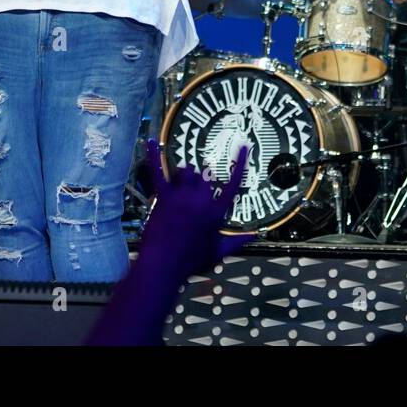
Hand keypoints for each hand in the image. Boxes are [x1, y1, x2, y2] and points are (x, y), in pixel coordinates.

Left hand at [138, 138, 253, 277]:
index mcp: (217, 212)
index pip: (234, 183)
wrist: (164, 265)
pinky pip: (157, 171)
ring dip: (185, 176)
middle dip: (199, 184)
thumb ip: (237, 241)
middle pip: (204, 177)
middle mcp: (201, 199)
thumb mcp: (218, 252)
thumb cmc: (192, 261)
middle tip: (191, 198)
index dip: (240, 163)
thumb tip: (256, 235)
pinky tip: (150, 141)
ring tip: (181, 189)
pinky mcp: (162, 197)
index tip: (244, 146)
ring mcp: (181, 196)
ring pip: (185, 172)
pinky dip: (153, 156)